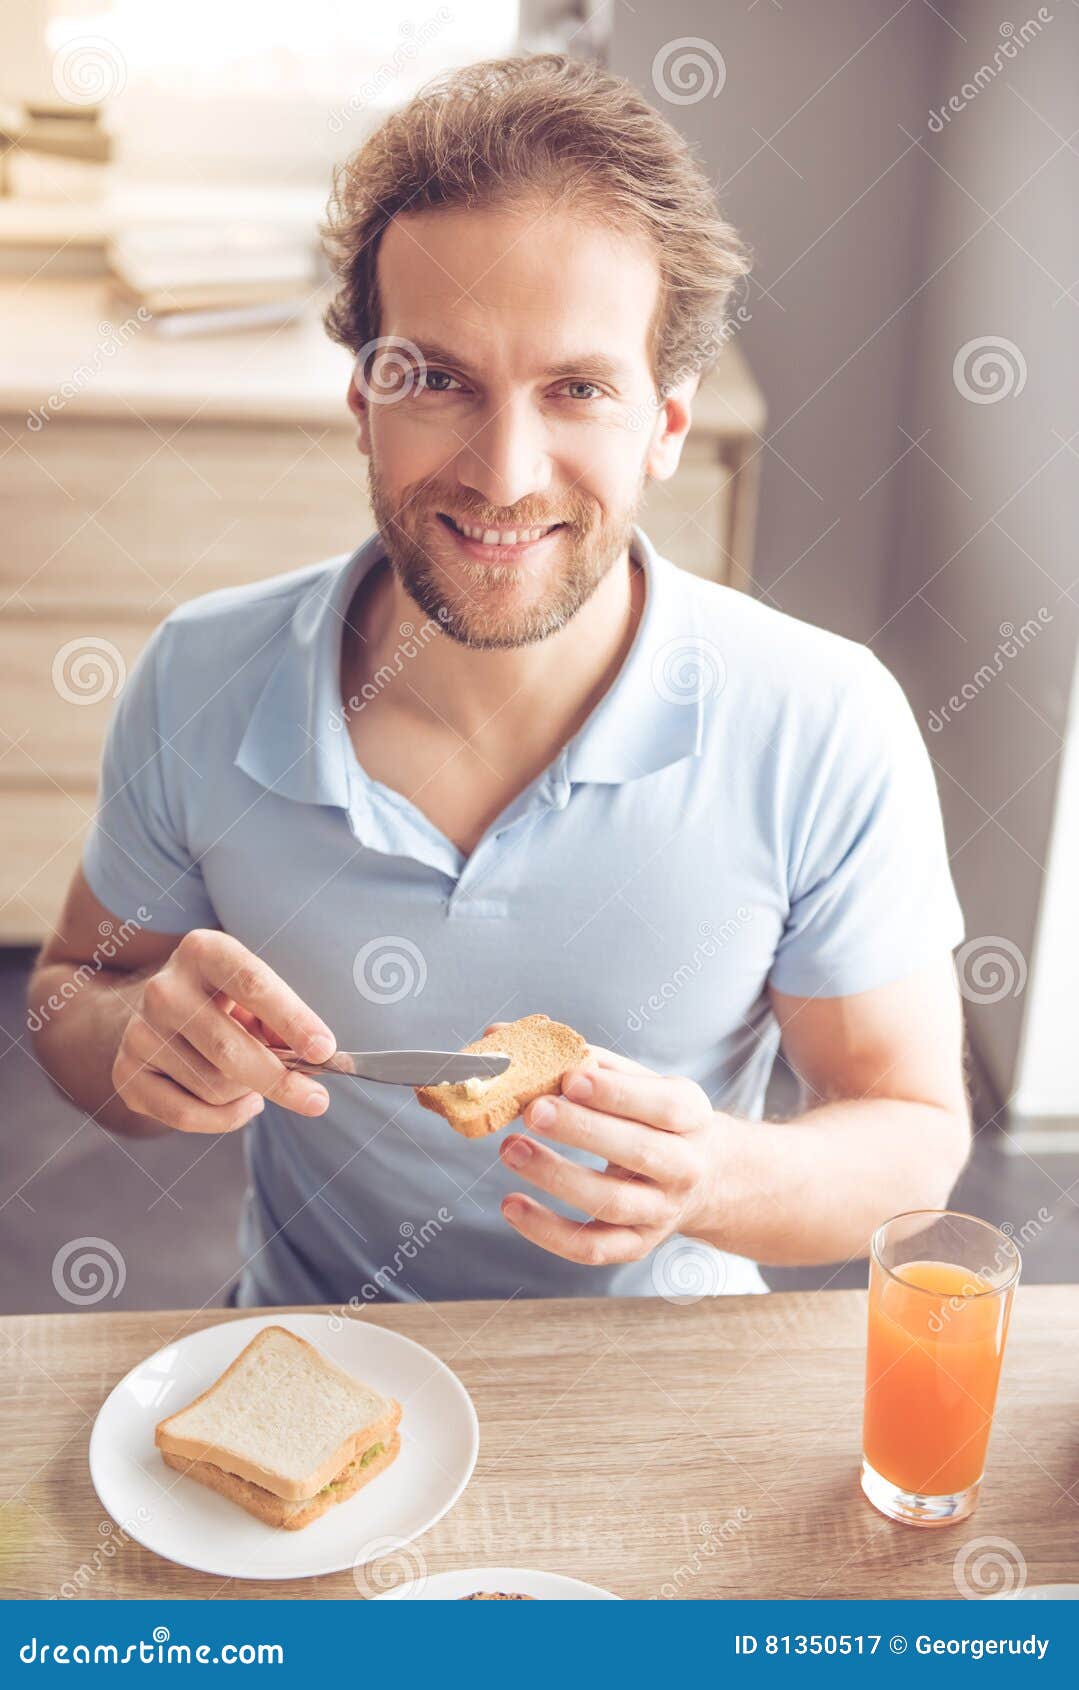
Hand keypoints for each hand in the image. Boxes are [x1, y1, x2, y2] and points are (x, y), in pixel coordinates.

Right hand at [112, 929, 335, 1132]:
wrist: (152, 1010)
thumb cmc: (222, 1001)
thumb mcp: (252, 993)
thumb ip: (281, 1022)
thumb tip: (316, 1060)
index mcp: (203, 951)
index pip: (253, 985)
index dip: (293, 1020)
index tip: (324, 1050)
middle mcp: (164, 989)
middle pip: (230, 1049)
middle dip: (280, 1080)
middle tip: (317, 1100)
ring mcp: (140, 1033)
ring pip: (214, 1087)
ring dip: (251, 1095)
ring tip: (256, 1082)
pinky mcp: (126, 1074)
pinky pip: (186, 1115)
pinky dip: (226, 1119)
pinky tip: (243, 1103)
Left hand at [497, 1042, 720, 1265]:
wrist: (706, 1178)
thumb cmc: (653, 1119)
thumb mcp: (639, 1083)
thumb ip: (582, 1060)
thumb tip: (504, 1037)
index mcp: (691, 1116)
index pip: (663, 1106)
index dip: (617, 1094)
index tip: (571, 1077)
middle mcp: (685, 1168)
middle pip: (638, 1152)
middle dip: (582, 1130)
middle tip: (532, 1110)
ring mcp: (661, 1212)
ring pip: (610, 1202)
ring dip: (557, 1176)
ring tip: (511, 1149)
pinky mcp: (635, 1245)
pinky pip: (590, 1248)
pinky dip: (547, 1231)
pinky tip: (511, 1205)